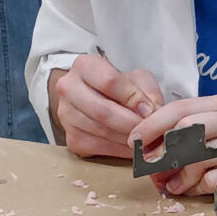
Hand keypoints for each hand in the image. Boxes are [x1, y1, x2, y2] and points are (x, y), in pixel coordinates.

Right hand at [49, 55, 163, 158]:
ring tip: (145, 138)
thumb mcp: (136, 78)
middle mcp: (68, 89)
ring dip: (126, 138)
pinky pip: (96, 147)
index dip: (132, 97)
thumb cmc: (118, 86)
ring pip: (100, 131)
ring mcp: (66, 115)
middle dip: (130, 122)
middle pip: (102, 110)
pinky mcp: (71, 138)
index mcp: (84, 66)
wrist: (94, 97)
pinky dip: (118, 149)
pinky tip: (132, 147)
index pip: (109, 81)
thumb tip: (150, 111)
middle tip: (149, 129)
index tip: (149, 108)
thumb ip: (147, 90)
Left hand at [132, 96, 216, 195]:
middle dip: (160, 153)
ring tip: (172, 186)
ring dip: (179, 174)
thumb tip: (159, 152)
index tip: (132, 142)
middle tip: (149, 171)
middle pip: (184, 130)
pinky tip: (196, 190)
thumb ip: (201, 130)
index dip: (150, 125)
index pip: (179, 109)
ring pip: (198, 154)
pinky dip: (202, 187)